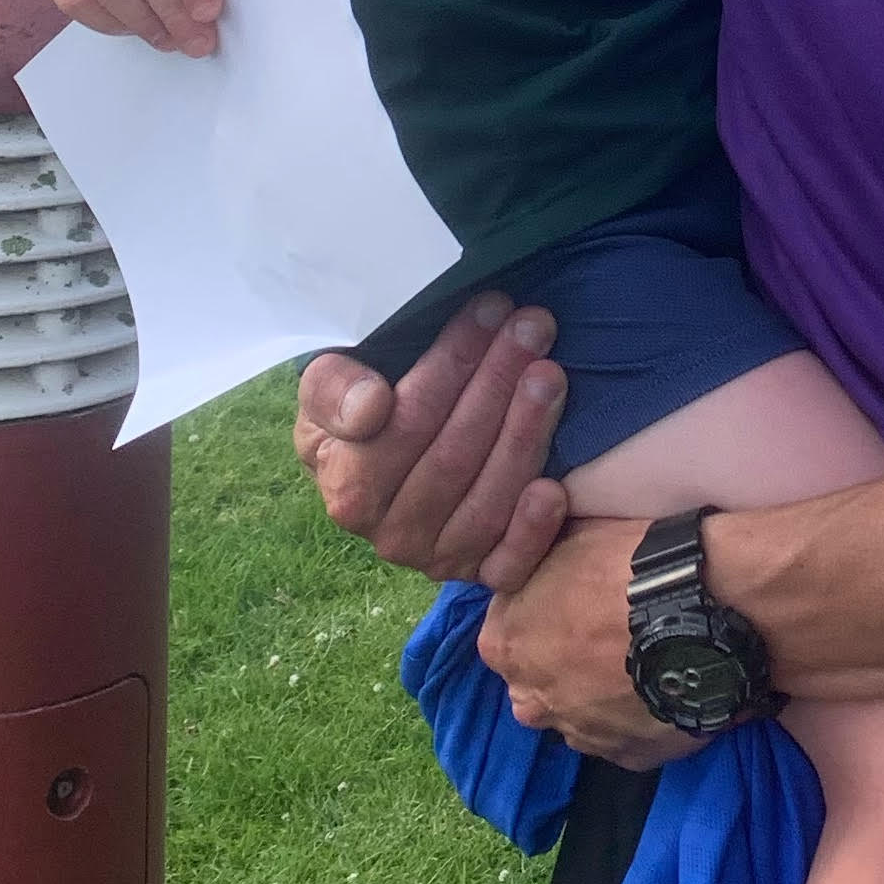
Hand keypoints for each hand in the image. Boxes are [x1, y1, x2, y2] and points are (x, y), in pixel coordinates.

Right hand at [293, 288, 570, 587]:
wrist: (381, 462)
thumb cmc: (361, 409)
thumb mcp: (328, 386)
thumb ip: (334, 389)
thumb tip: (371, 407)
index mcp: (348, 488)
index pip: (406, 422)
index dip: (450, 364)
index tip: (489, 308)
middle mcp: (390, 535)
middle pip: (453, 455)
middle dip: (497, 381)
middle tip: (532, 325)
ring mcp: (438, 559)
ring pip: (487, 499)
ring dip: (524, 432)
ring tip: (551, 373)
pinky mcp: (482, 575)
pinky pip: (509, 564)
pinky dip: (531, 529)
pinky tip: (555, 488)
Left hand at [479, 514, 688, 769]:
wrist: (704, 606)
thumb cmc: (627, 563)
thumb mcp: (568, 538)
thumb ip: (543, 564)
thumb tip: (544, 559)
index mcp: (504, 646)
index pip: (509, 632)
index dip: (544, 612)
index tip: (577, 598)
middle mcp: (530, 700)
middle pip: (540, 682)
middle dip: (565, 664)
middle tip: (610, 631)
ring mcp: (580, 735)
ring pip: (582, 714)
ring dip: (602, 694)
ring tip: (645, 660)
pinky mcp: (629, 757)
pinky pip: (627, 736)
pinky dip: (641, 715)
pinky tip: (668, 684)